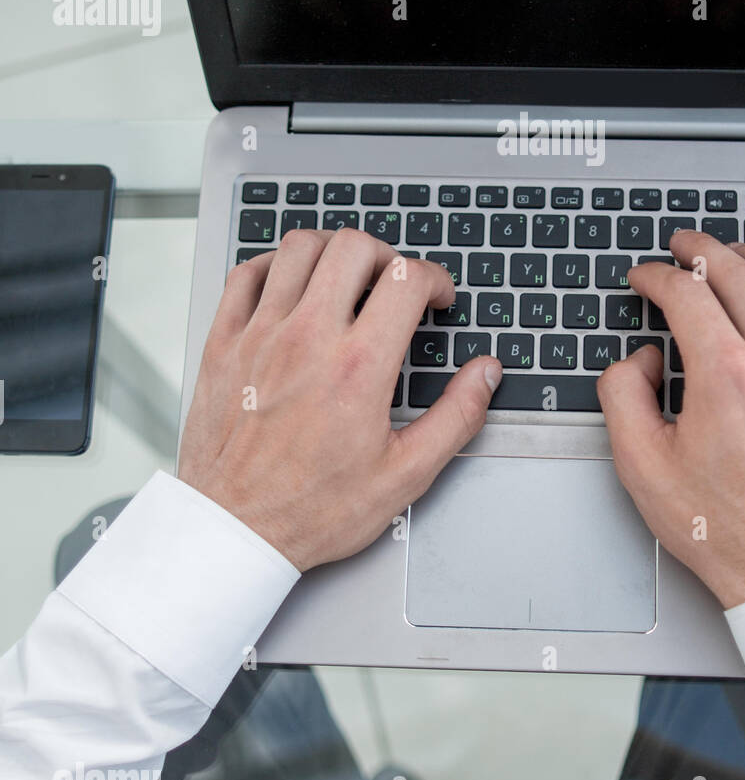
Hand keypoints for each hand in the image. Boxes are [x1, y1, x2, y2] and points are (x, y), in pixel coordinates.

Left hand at [178, 229, 501, 570]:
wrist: (233, 532)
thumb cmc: (311, 510)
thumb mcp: (404, 475)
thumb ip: (456, 417)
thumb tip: (485, 375)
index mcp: (358, 367)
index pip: (407, 278)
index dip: (434, 278)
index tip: (436, 298)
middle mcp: (308, 339)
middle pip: (354, 247)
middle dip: (388, 255)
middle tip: (394, 284)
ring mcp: (260, 336)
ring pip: (299, 247)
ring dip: (333, 250)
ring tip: (346, 275)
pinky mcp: (224, 343)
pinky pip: (246, 273)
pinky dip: (274, 265)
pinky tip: (290, 284)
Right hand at [598, 233, 744, 608]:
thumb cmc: (722, 526)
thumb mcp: (641, 465)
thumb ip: (623, 394)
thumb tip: (642, 357)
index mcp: (726, 374)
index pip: (686, 293)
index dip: (656, 276)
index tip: (645, 278)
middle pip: (740, 271)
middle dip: (703, 249)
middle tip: (684, 247)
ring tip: (743, 254)